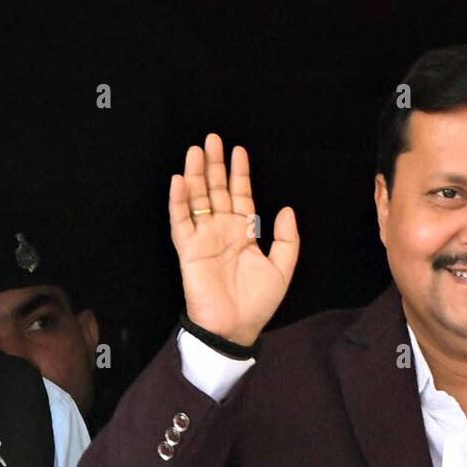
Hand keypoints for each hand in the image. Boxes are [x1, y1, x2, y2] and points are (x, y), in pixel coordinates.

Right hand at [169, 132, 299, 343]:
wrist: (235, 328)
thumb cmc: (257, 304)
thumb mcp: (281, 270)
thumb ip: (286, 241)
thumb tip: (287, 209)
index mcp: (243, 233)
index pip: (240, 196)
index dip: (239, 173)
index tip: (239, 150)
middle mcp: (221, 231)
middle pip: (217, 190)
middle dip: (214, 165)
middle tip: (212, 139)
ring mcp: (203, 238)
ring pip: (198, 199)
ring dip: (196, 175)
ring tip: (196, 151)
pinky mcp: (188, 249)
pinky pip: (181, 221)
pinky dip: (179, 201)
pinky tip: (179, 180)